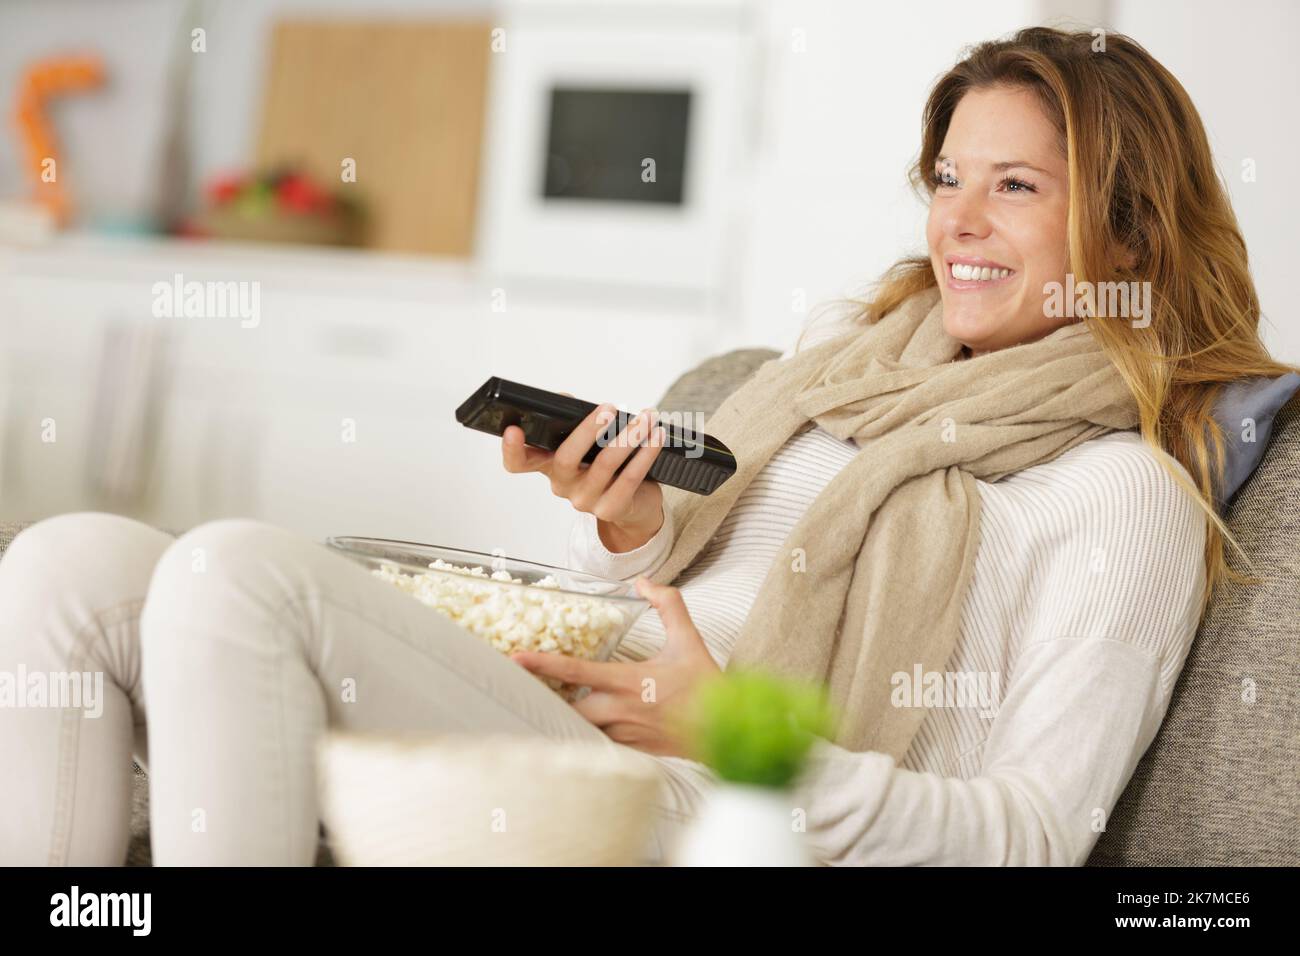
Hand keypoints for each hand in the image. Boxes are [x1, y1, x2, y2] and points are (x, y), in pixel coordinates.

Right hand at [500, 393, 666, 551]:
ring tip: (645, 417)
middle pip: (565, 459)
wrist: (634, 507)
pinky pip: (629, 479)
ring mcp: (586, 501)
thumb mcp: (588, 445)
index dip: (512, 449)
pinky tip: (656, 436)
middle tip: (608, 408)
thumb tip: (564, 398)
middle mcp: (563, 485)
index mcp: (550, 466)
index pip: (520, 463)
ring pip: (604, 465)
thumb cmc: (608, 467)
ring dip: (628, 436)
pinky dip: (646, 453)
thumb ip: (574, 422)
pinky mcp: (611, 509)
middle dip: (588, 430)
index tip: (513, 428)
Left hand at [510, 577, 720, 756]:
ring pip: (580, 730)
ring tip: (547, 710)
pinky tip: (579, 730)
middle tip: (527, 691)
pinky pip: (598, 747)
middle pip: (567, 709)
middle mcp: (620, 711)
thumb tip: (643, 583)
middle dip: (548, 701)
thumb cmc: (705, 685)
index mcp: (628, 681)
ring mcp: (624, 735)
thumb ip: (668, 605)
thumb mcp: (688, 639)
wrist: (725, 729)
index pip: (576, 671)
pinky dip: (586, 738)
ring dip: (566, 720)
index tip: (516, 658)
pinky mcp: (631, 751)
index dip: (542, 664)